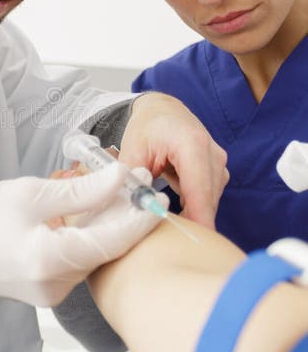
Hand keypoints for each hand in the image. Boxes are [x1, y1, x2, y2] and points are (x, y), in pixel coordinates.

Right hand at [0, 166, 163, 306]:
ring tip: (104, 189)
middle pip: (107, 248)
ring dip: (103, 224)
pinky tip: (81, 212)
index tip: (154, 190)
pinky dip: (84, 236)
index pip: (114, 240)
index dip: (140, 215)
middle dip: (122, 214)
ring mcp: (54, 293)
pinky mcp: (49, 292)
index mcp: (53, 260)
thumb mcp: (30, 193)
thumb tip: (122, 178)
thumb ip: (81, 190)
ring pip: (94, 254)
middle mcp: (59, 285)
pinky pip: (78, 261)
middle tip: (131, 180)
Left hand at [120, 92, 228, 227]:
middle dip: (191, 221)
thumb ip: (133, 179)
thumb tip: (136, 208)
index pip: (199, 188)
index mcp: (191, 144)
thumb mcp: (132, 150)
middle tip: (169, 238)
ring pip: (208, 201)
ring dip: (191, 213)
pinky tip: (176, 209)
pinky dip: (193, 206)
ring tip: (167, 220)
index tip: (197, 240)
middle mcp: (212, 153)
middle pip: (206, 199)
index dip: (199, 217)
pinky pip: (207, 197)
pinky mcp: (218, 171)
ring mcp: (218, 162)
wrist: (162, 111)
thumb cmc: (147, 128)